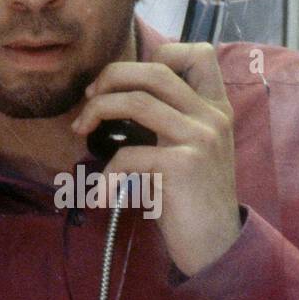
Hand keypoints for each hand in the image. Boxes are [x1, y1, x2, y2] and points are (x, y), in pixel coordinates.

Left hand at [71, 42, 241, 275]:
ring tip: (81, 129)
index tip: (127, 81)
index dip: (158, 53)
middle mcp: (212, 116)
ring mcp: (200, 139)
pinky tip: (101, 194)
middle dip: (111, 76)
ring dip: (98, 109)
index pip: (197, 52)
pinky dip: (106, 173)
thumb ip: (172, 120)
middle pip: (155, 69)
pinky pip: (129, 155)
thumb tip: (118, 96)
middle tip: (89, 98)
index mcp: (216, 107)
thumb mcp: (192, 150)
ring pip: (138, 101)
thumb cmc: (193, 200)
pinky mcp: (183, 166)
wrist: (217, 246)